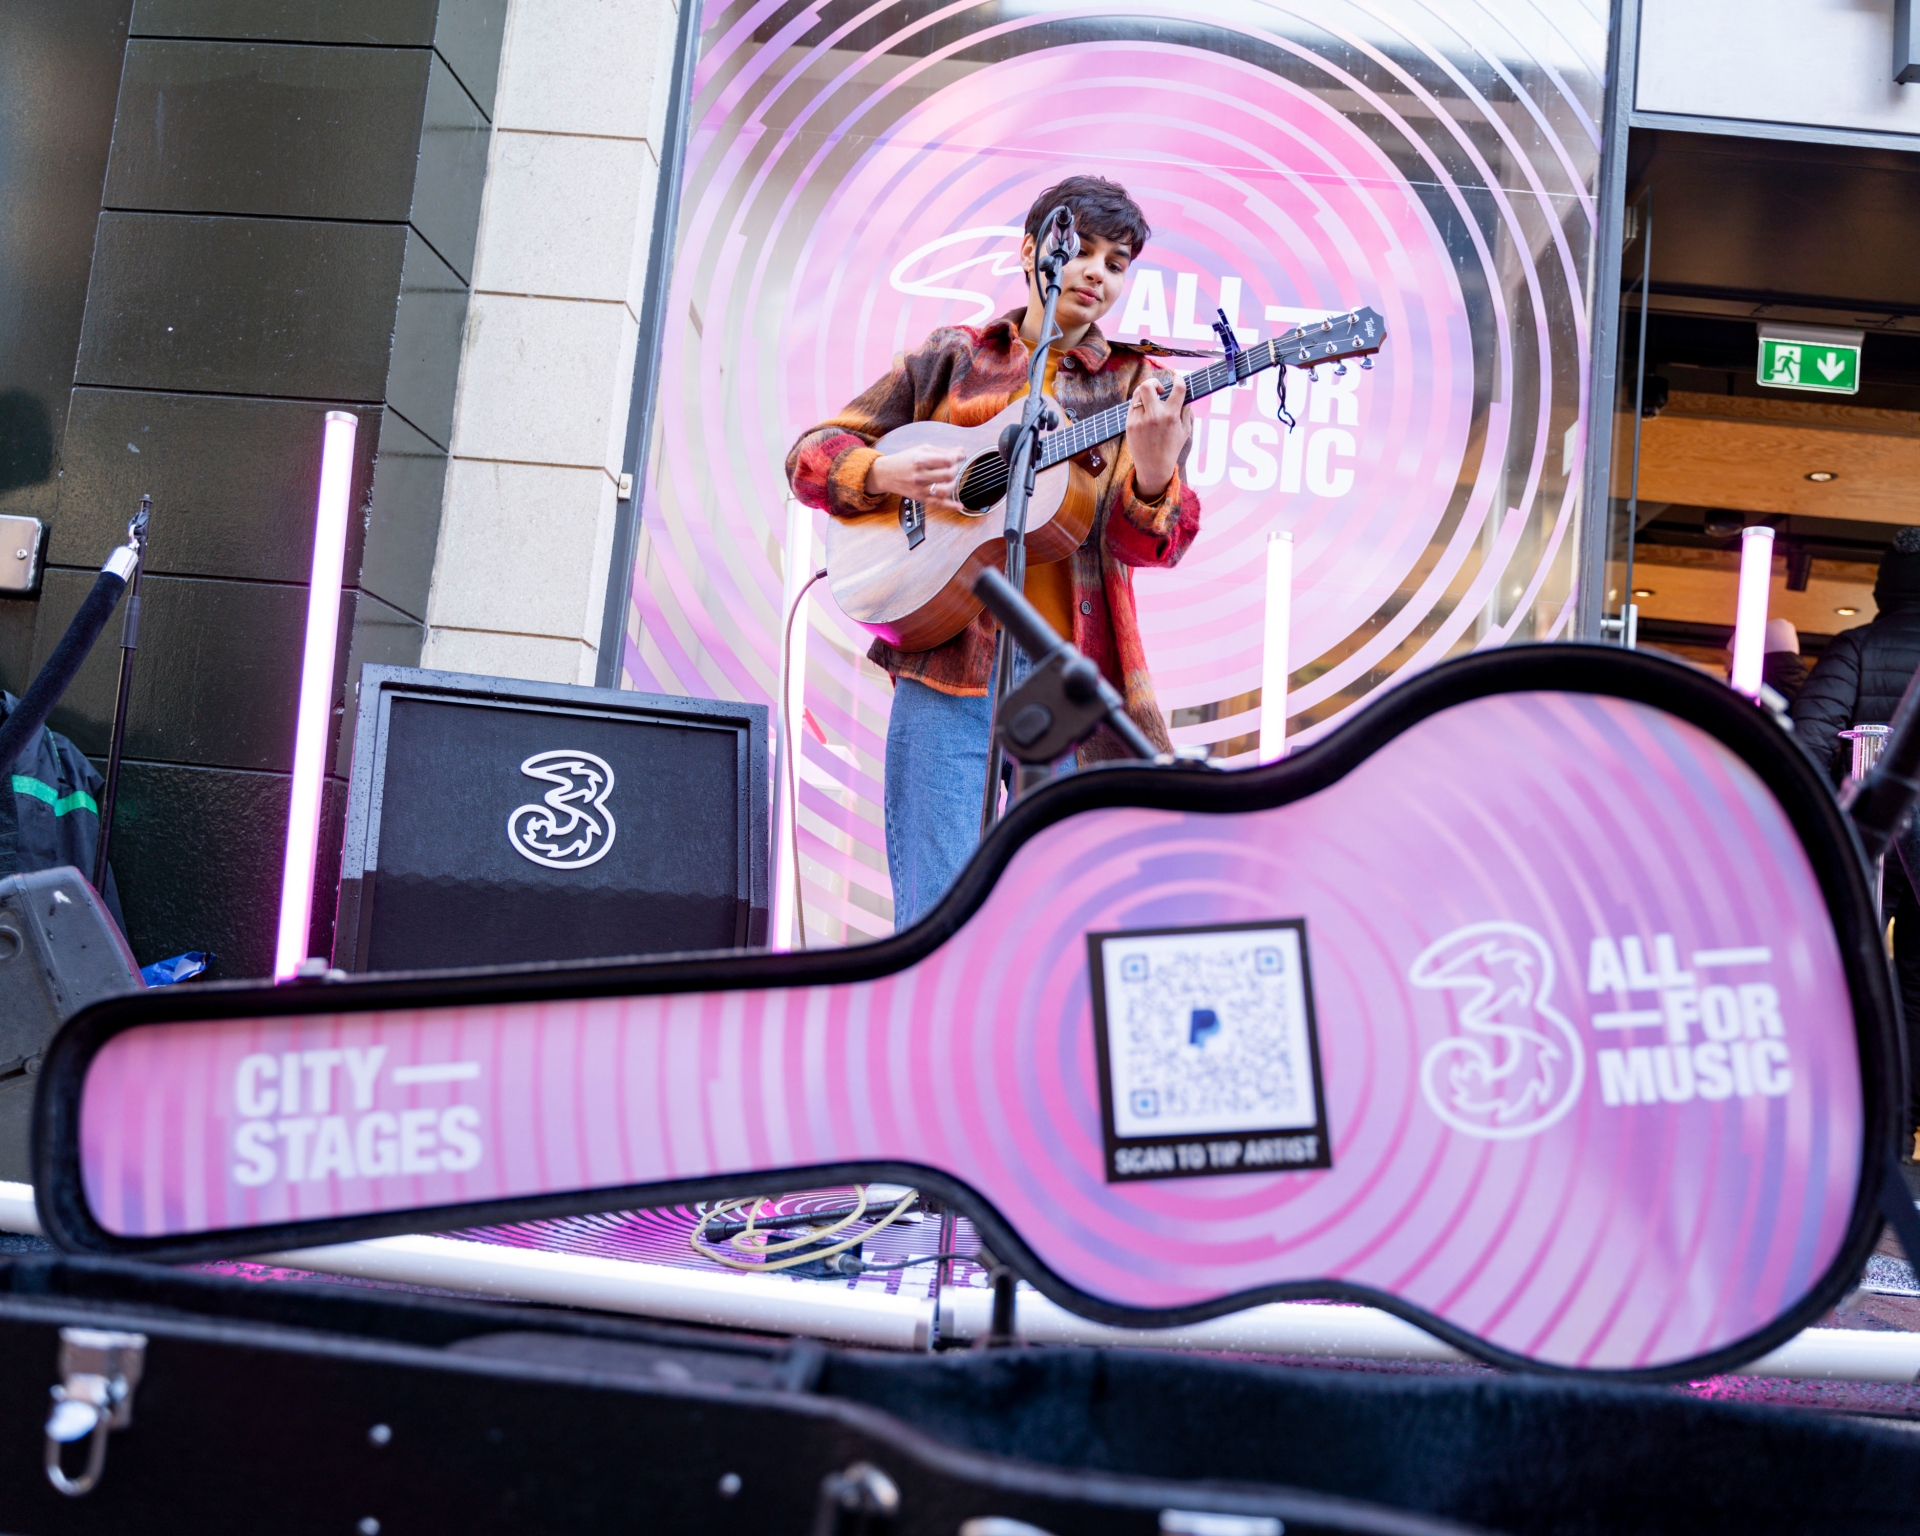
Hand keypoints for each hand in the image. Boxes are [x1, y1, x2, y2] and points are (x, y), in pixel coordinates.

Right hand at [866, 445, 966, 513]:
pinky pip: (938, 504)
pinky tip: (959, 506)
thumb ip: (942, 451)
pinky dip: (950, 506)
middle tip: (954, 467)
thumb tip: (961, 451)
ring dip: (954, 484)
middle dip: (956, 470)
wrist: (886, 474)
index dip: (956, 458)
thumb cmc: (905, 460)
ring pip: (945, 490)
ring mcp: (920, 488)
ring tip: (951, 479)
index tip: (958, 457)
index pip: (947, 460)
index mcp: (920, 460)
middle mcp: (920, 475)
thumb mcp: (922, 450)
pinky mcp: (921, 498)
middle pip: (948, 474)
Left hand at [1124, 374, 1188, 500]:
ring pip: (1138, 393)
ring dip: (1146, 392)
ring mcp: (1139, 420)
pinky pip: (1132, 405)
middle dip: (1154, 382)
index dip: (1179, 378)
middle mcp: (1154, 416)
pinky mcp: (1129, 424)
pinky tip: (1145, 409)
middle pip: (1148, 385)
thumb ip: (1186, 411)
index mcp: (1170, 416)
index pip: (1177, 388)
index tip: (1177, 378)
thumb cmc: (1171, 448)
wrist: (1153, 466)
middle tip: (1159, 390)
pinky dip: (1139, 403)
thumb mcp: (1185, 431)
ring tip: (1152, 400)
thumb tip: (1183, 395)